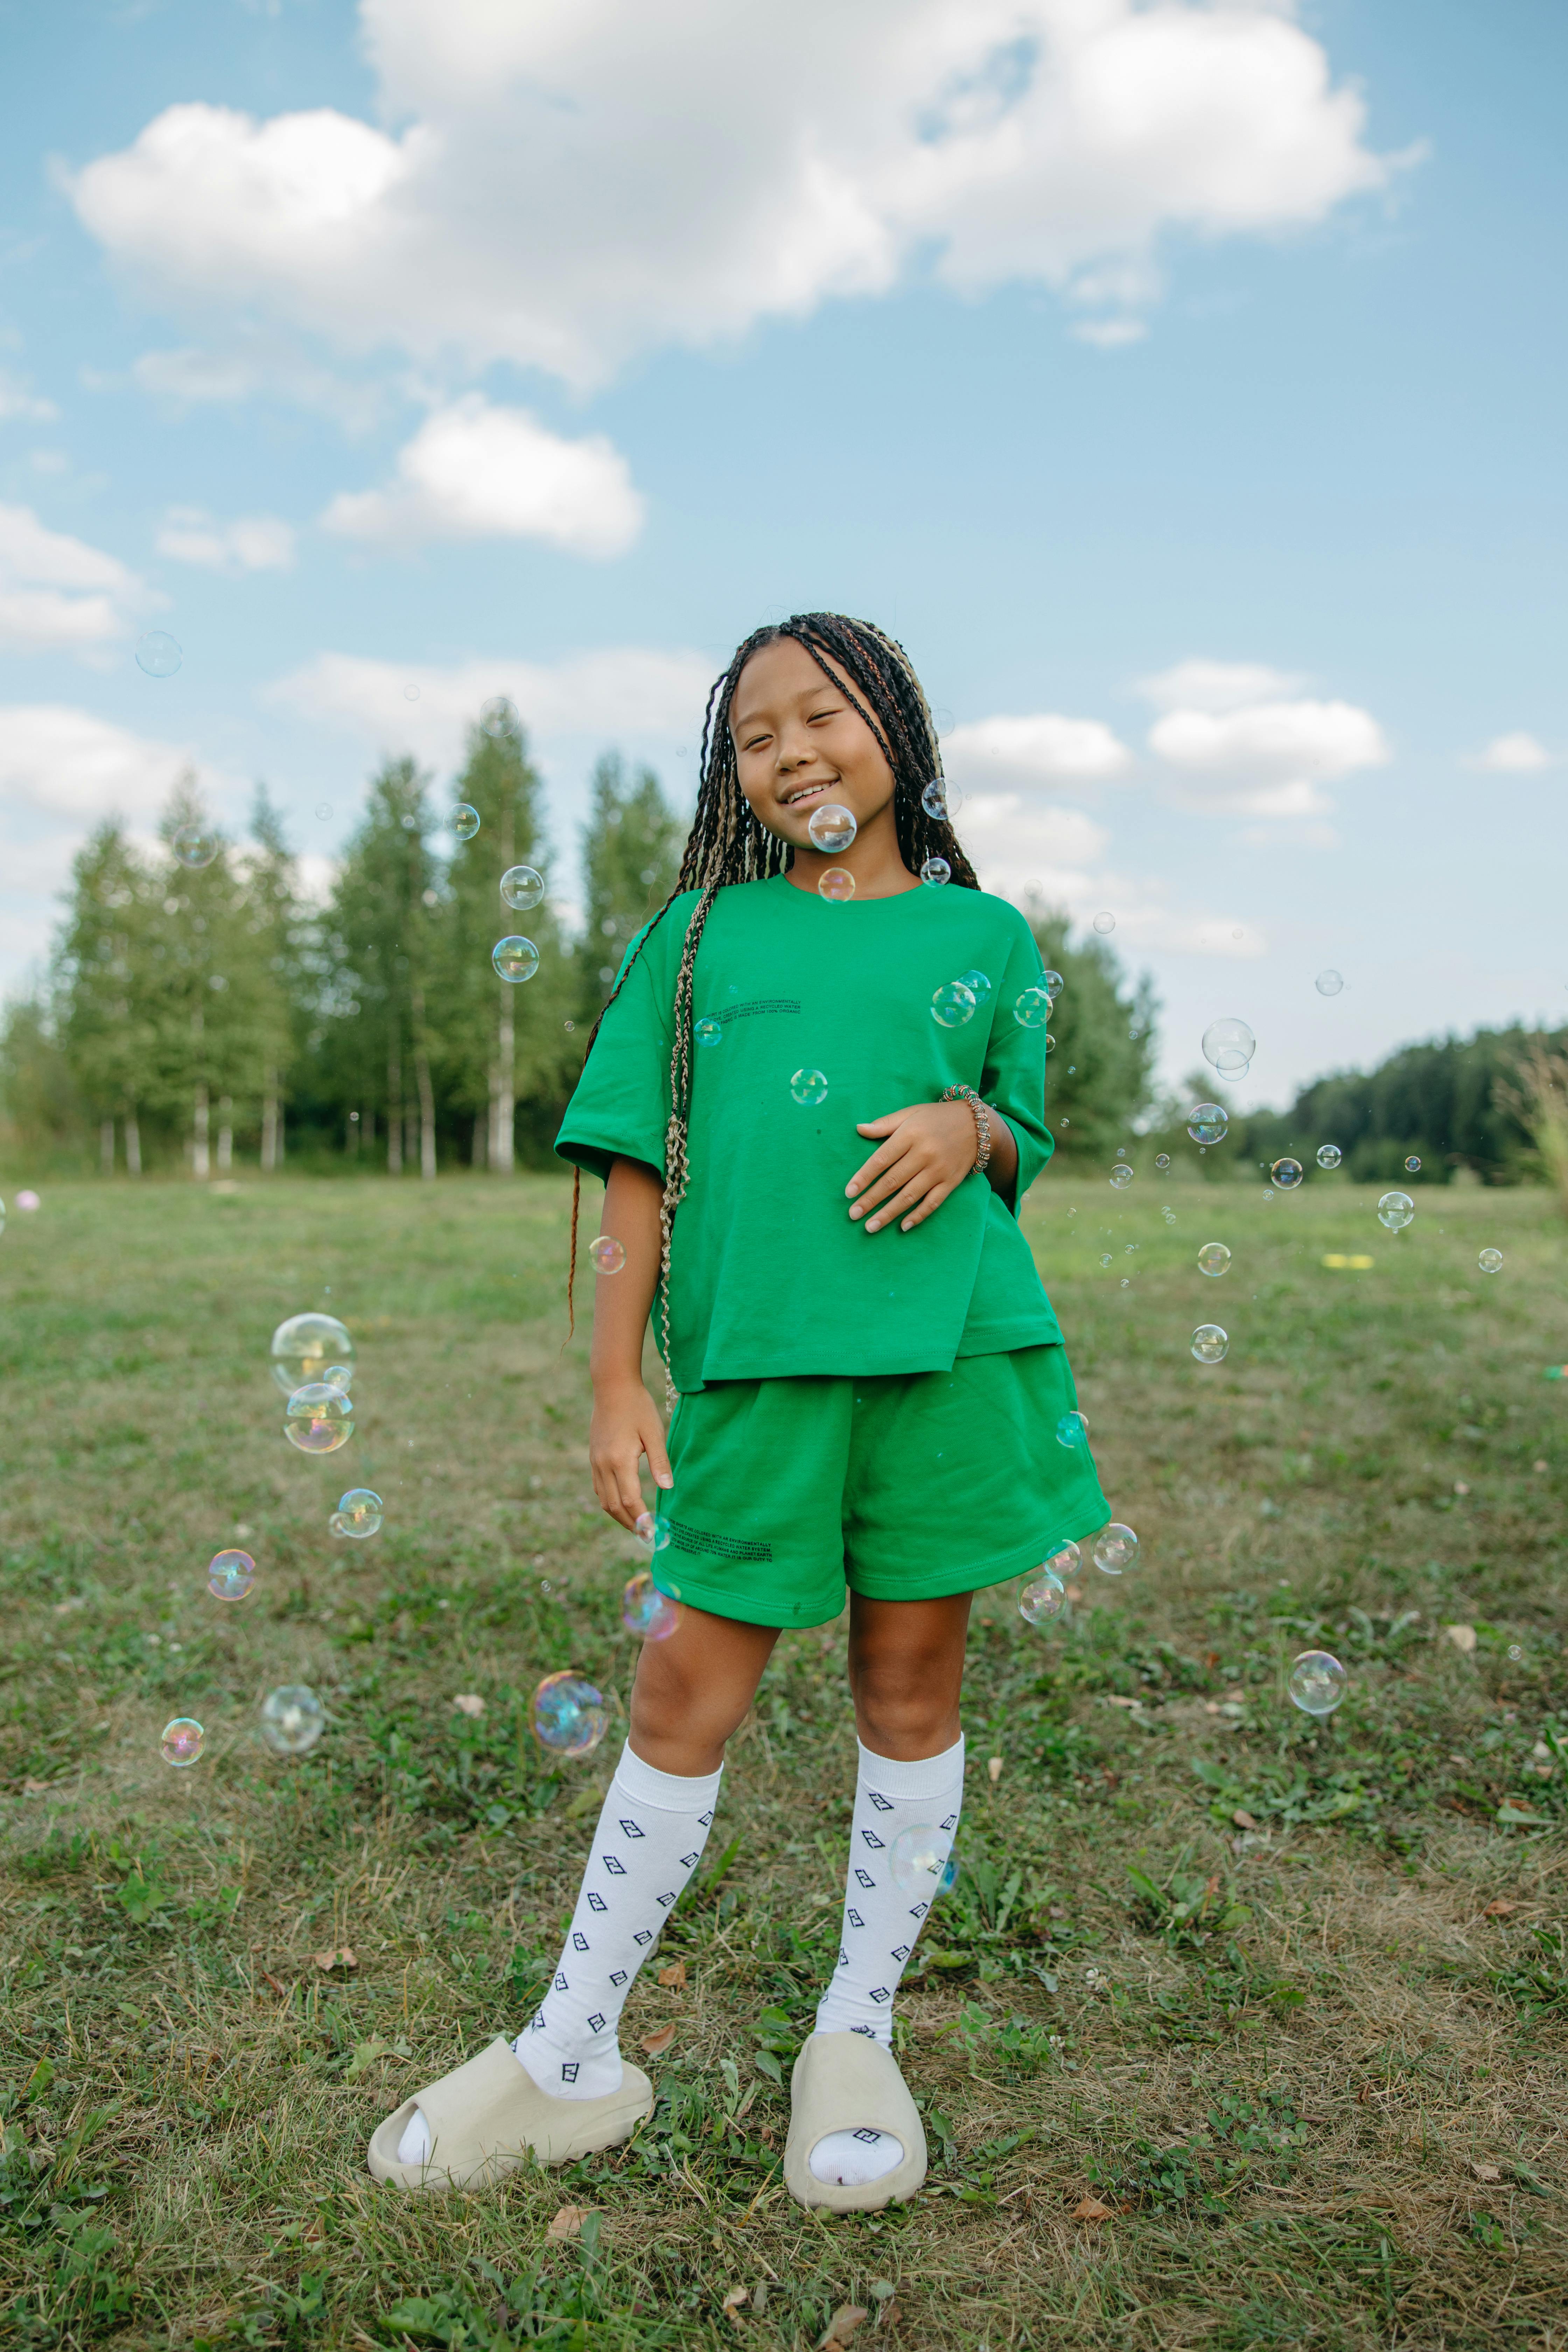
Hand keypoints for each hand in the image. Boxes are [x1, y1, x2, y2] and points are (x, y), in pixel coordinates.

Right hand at [589, 1379, 672, 1531]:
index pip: (630, 1500)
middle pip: (614, 1506)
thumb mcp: (654, 1432)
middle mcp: (603, 1464)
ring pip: (603, 1499)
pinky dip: (610, 1501)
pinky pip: (599, 1487)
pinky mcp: (594, 1457)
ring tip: (635, 1525)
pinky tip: (622, 1503)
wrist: (612, 1386)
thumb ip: (660, 1462)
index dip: (641, 1518)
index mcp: (619, 1460)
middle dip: (629, 1523)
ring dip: (618, 1515)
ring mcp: (595, 1461)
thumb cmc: (637, 1407)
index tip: (652, 1531)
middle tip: (646, 1535)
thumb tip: (668, 1489)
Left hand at [845, 1099, 976, 1232]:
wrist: (977, 1125)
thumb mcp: (910, 1113)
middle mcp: (924, 1153)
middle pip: (892, 1181)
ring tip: (870, 1227)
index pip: (881, 1159)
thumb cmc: (937, 1118)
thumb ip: (885, 1124)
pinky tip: (902, 1226)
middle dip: (871, 1200)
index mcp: (910, 1135)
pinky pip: (932, 1203)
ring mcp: (939, 1170)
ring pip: (909, 1196)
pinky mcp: (951, 1182)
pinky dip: (918, 1216)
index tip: (849, 1193)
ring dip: (888, 1213)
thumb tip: (859, 1128)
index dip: (863, 1177)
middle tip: (853, 1215)